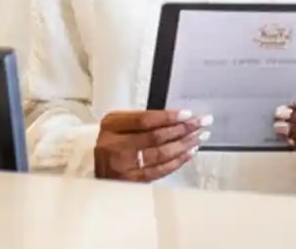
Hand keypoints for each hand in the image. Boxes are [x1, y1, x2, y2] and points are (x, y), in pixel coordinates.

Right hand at [94, 109, 209, 181]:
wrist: (93, 167)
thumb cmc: (112, 142)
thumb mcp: (119, 124)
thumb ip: (142, 120)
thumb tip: (178, 119)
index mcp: (111, 126)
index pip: (145, 120)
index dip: (169, 117)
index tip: (188, 114)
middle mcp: (115, 146)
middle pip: (156, 136)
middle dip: (183, 129)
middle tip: (202, 123)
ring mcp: (123, 166)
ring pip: (161, 154)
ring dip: (185, 145)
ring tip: (200, 137)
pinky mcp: (132, 181)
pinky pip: (160, 170)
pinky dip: (178, 161)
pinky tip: (190, 153)